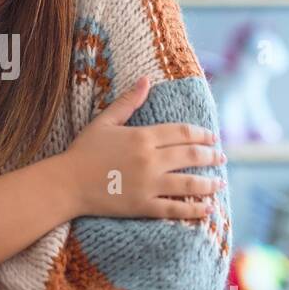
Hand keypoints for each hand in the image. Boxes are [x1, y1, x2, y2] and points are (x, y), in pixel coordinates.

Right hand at [57, 75, 224, 220]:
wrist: (67, 183)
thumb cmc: (83, 151)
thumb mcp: (105, 121)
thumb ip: (128, 102)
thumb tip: (146, 79)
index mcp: (142, 137)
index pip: (182, 132)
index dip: (201, 134)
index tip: (212, 137)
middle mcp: (150, 160)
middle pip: (191, 155)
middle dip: (211, 155)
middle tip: (222, 156)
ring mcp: (148, 185)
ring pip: (189, 183)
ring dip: (209, 182)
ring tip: (220, 181)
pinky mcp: (143, 206)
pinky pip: (176, 209)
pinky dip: (195, 210)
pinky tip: (208, 209)